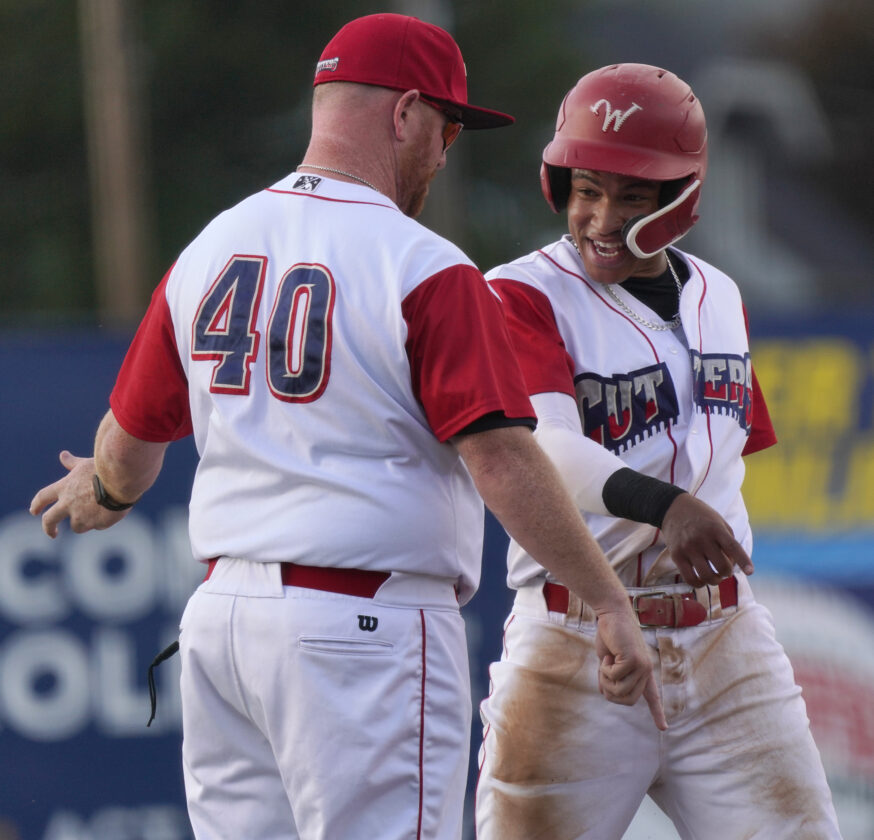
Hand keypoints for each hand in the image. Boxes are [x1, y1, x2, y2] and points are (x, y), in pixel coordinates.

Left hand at [29, 451, 129, 537]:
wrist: (122, 480)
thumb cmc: (105, 469)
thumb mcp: (86, 464)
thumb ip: (73, 463)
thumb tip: (63, 455)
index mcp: (64, 488)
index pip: (43, 497)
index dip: (37, 504)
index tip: (33, 511)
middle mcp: (68, 504)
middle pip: (49, 520)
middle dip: (48, 528)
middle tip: (52, 533)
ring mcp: (81, 516)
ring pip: (77, 526)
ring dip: (85, 522)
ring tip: (101, 510)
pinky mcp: (96, 524)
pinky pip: (98, 525)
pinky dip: (102, 521)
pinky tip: (112, 510)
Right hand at [595, 609, 667, 730]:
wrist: (612, 614)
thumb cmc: (609, 634)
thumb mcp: (607, 660)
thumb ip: (609, 676)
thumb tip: (606, 693)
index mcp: (642, 672)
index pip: (651, 696)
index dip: (657, 713)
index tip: (664, 729)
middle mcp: (646, 671)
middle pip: (627, 700)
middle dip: (609, 691)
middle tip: (603, 673)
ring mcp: (642, 666)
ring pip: (620, 691)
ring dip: (606, 679)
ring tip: (606, 662)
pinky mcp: (634, 660)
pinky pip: (615, 677)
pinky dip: (605, 669)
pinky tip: (609, 656)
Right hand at [660, 494, 752, 586]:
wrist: (673, 508)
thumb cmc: (701, 517)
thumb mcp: (719, 522)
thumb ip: (728, 542)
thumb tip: (733, 565)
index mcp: (716, 529)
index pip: (732, 547)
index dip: (743, 560)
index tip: (750, 571)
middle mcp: (702, 539)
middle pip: (722, 566)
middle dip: (727, 573)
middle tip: (725, 570)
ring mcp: (688, 548)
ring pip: (707, 576)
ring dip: (715, 580)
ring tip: (714, 576)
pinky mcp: (676, 556)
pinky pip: (690, 579)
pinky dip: (699, 583)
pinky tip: (701, 579)